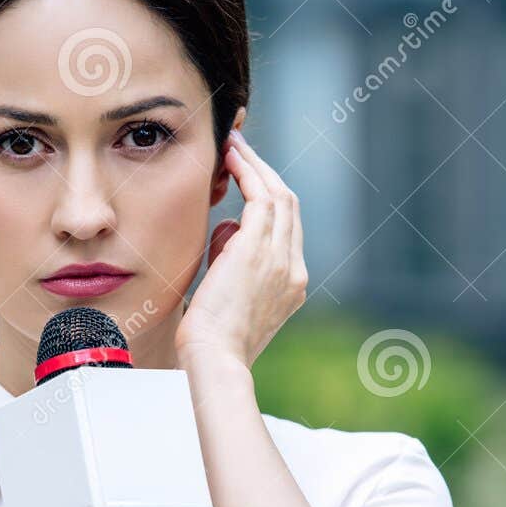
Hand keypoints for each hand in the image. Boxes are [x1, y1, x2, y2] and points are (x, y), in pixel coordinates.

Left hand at [174, 130, 307, 368]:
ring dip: (256, 166)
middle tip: (241, 151)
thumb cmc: (211, 340)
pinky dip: (248, 172)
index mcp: (291, 286)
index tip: (247, 180)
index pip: (287, 230)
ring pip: (279, 196)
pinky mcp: (260, 251)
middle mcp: (294, 270)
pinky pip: (261, 197)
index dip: (269, 198)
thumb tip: (226, 226)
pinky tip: (230, 158)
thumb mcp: (229, 296)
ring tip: (234, 146)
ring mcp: (282, 260)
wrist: (215, 360)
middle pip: (289, 207)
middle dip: (265, 174)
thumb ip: (231, 259)